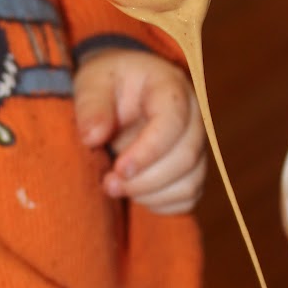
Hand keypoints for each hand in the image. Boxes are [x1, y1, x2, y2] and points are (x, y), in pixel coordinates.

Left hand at [73, 47, 206, 213]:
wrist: (117, 92)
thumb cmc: (106, 84)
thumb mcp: (92, 83)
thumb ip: (91, 106)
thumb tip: (92, 137)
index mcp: (170, 88)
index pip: (174, 122)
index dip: (149, 151)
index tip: (118, 168)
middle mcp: (192, 117)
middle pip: (186, 157)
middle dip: (145, 180)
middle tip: (108, 184)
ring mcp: (195, 145)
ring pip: (189, 183)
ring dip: (150, 195)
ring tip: (116, 188)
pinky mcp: (191, 169)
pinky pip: (186, 197)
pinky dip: (159, 204)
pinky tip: (133, 192)